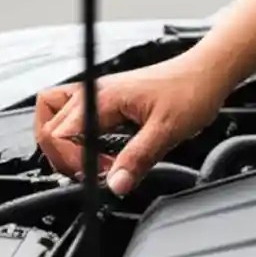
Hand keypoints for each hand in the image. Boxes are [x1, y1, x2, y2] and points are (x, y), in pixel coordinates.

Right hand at [34, 54, 231, 195]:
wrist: (206, 72)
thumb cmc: (190, 90)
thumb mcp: (166, 131)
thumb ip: (137, 159)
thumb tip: (116, 184)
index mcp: (103, 97)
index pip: (59, 132)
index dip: (70, 160)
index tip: (95, 175)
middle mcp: (95, 93)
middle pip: (48, 125)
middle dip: (62, 156)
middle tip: (91, 173)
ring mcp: (98, 94)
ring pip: (54, 116)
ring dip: (61, 143)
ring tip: (86, 163)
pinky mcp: (107, 99)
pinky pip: (73, 115)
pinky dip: (74, 134)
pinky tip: (96, 148)